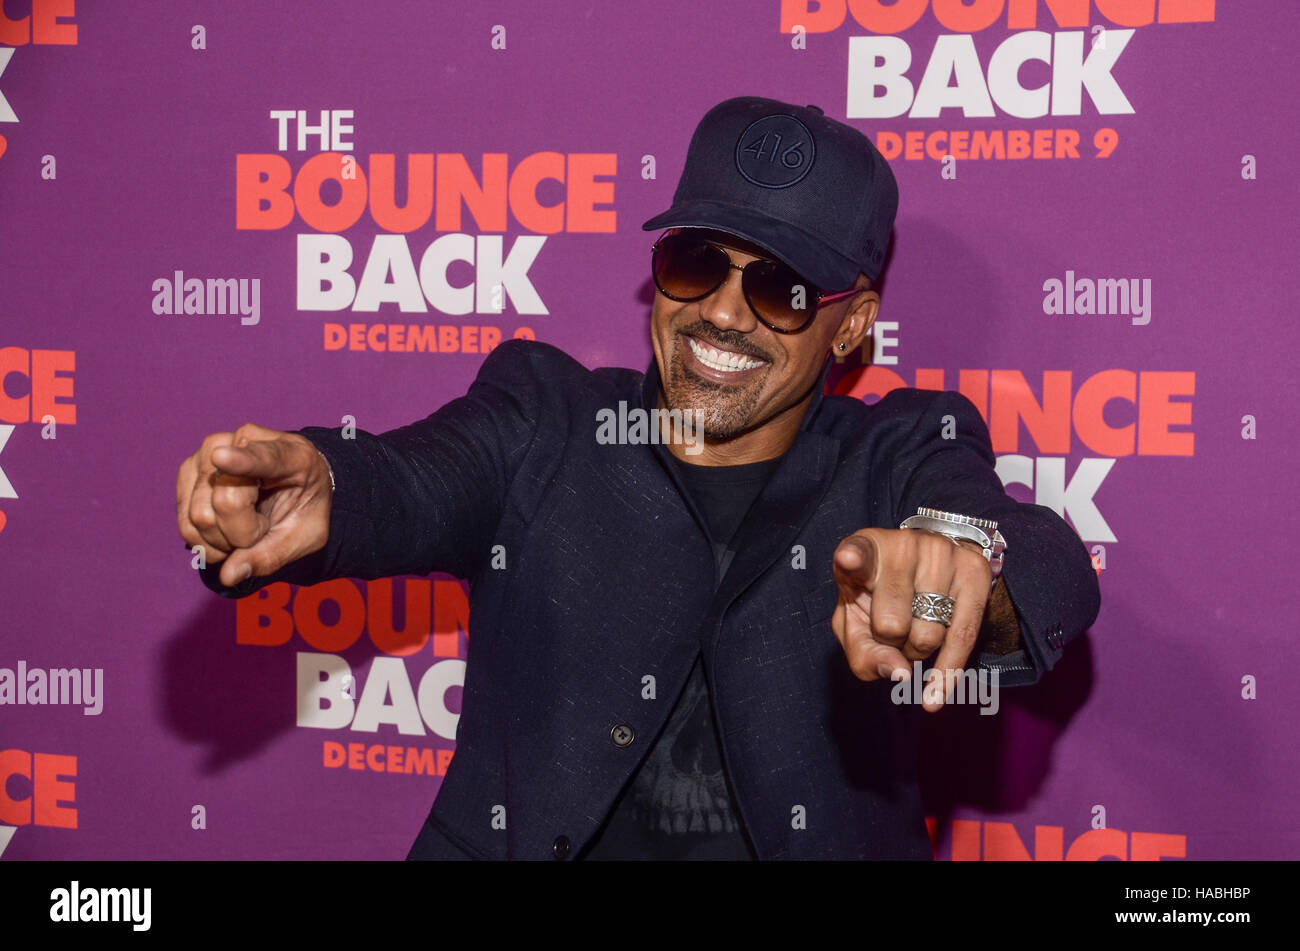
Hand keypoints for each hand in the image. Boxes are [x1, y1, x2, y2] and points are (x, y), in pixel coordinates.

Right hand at [176, 423, 332, 587]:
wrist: (293, 484)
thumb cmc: (304, 506)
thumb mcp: (308, 535)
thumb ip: (272, 555)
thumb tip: (229, 575)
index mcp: (291, 455)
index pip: (263, 458)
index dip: (241, 460)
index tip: (221, 457)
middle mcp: (243, 442)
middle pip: (225, 503)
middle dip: (242, 535)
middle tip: (262, 528)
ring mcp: (209, 452)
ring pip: (198, 515)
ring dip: (222, 540)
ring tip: (245, 525)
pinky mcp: (188, 470)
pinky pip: (185, 523)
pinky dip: (205, 541)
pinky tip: (225, 530)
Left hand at [830, 528, 991, 710]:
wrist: (930, 570)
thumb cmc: (881, 600)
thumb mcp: (856, 623)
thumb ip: (862, 651)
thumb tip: (900, 673)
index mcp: (864, 550)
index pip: (856, 554)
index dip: (852, 559)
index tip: (848, 560)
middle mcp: (903, 545)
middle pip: (892, 624)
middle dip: (890, 644)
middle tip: (892, 632)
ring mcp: (942, 554)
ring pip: (928, 636)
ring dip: (917, 650)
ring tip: (914, 629)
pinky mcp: (974, 571)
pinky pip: (963, 637)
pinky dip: (947, 675)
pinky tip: (934, 697)